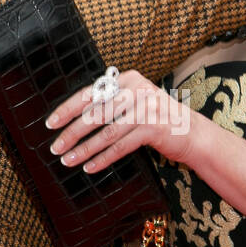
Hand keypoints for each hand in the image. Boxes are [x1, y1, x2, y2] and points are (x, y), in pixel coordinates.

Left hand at [46, 70, 195, 171]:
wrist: (194, 133)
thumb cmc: (159, 119)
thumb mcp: (136, 102)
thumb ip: (112, 103)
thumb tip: (75, 117)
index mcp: (128, 80)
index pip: (91, 94)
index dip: (67, 109)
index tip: (51, 123)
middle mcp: (137, 90)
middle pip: (95, 114)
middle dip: (72, 133)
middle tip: (56, 147)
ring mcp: (146, 109)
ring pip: (106, 133)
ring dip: (84, 149)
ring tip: (68, 160)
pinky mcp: (153, 129)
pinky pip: (120, 146)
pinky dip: (103, 158)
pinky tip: (90, 166)